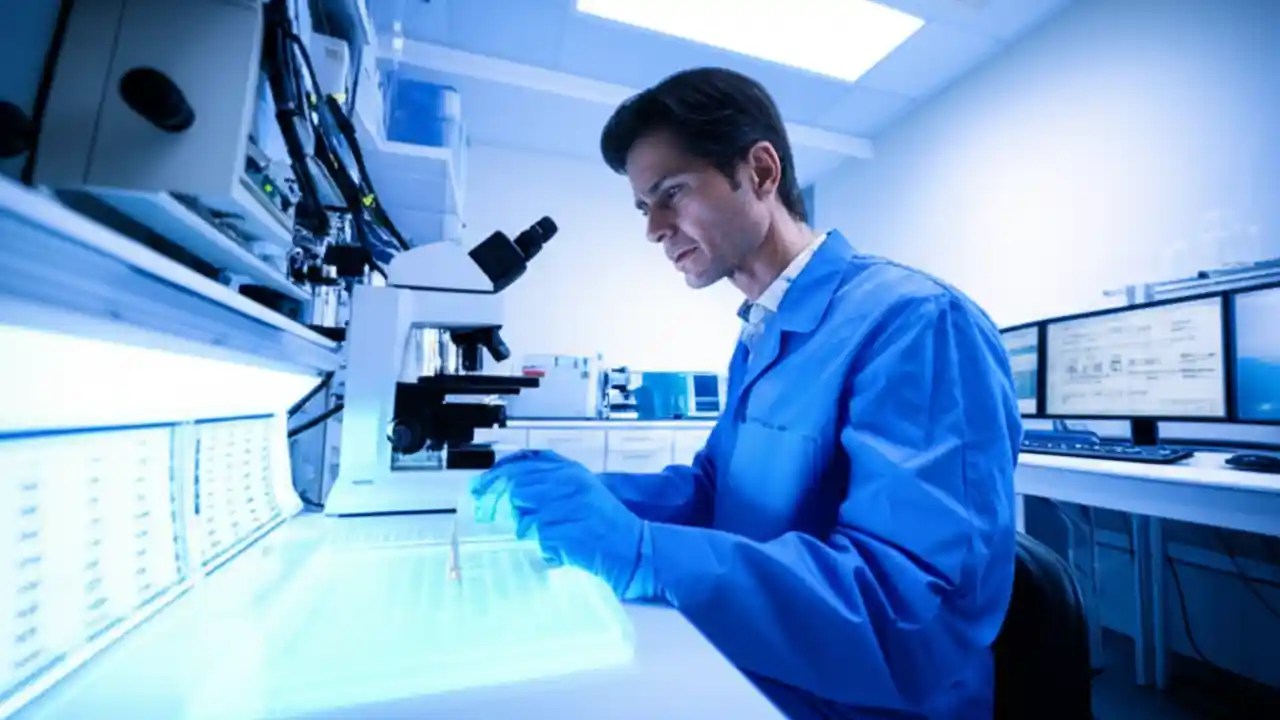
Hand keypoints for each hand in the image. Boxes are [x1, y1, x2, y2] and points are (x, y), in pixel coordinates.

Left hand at [471, 450, 644, 594]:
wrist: (633, 548)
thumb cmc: (609, 525)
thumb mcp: (584, 492)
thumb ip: (553, 486)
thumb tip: (515, 493)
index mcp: (570, 471)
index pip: (525, 460)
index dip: (500, 470)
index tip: (483, 483)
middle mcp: (564, 483)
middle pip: (515, 483)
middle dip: (494, 497)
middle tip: (482, 510)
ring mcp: (561, 506)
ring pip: (521, 511)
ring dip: (524, 525)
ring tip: (542, 534)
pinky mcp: (558, 530)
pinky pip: (533, 536)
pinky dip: (538, 544)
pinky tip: (555, 547)